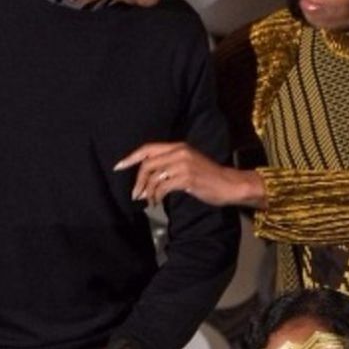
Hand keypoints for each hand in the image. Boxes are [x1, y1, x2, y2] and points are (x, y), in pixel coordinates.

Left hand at [114, 142, 265, 208]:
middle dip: (138, 181)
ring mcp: (183, 164)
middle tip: (135, 194)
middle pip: (147, 164)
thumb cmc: (208, 177)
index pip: (148, 148)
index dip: (131, 157)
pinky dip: (156, 196)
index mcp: (178, 146)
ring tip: (148, 201)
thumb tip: (148, 177)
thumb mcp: (188, 164)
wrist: (230, 184)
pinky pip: (162, 187)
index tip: (119, 166)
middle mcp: (179, 152)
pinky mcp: (187, 178)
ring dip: (147, 191)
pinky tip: (157, 202)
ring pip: (153, 177)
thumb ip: (170, 165)